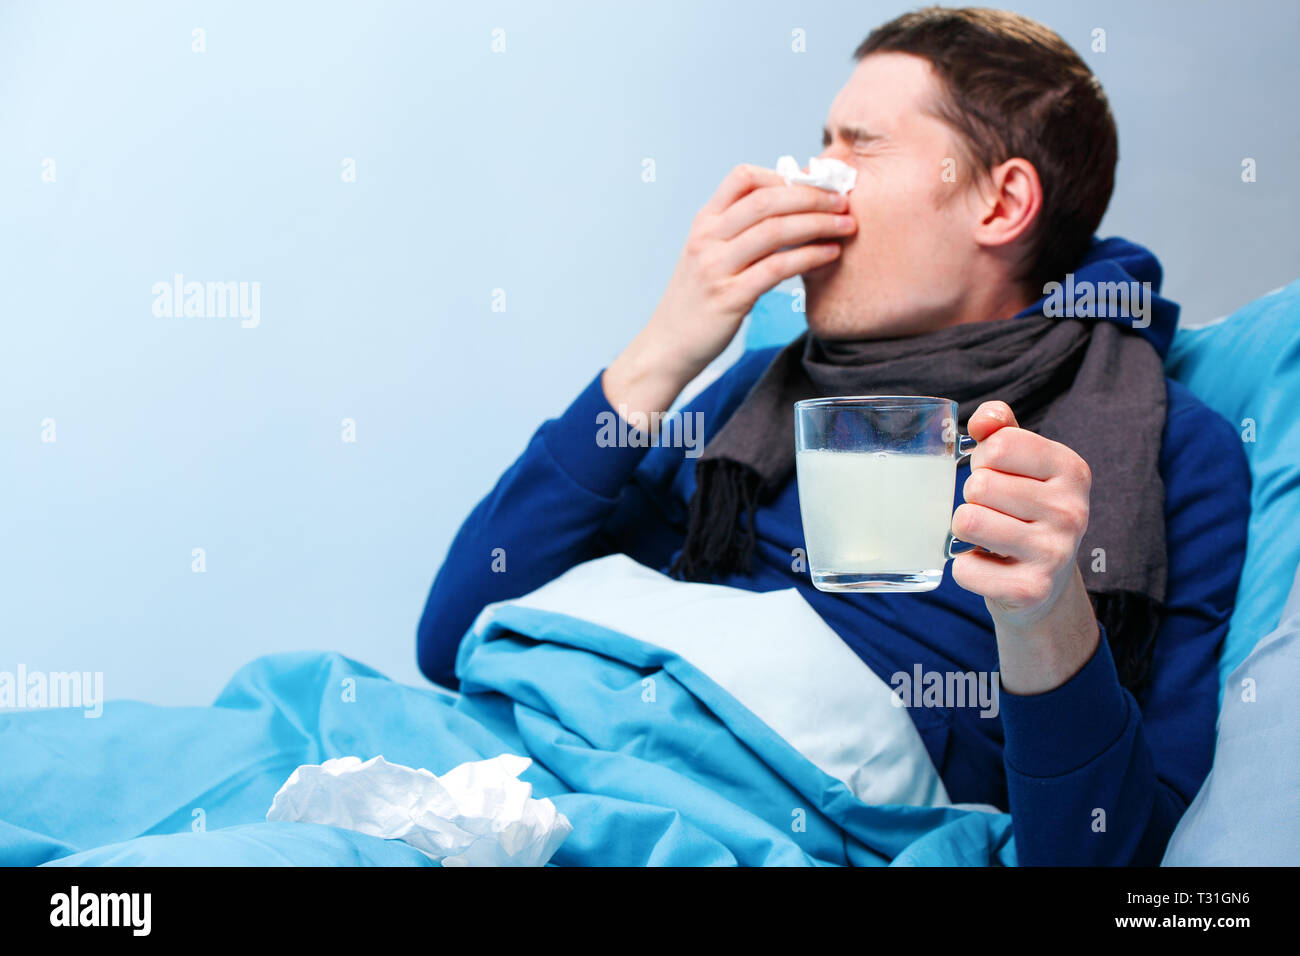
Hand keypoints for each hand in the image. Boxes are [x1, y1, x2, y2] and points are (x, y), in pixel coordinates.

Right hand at [602, 163, 856, 417]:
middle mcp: (707, 239)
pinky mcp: (729, 297)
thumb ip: (740, 233)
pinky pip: (777, 268)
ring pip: (775, 230)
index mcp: (703, 223)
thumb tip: (791, 212)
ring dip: (818, 224)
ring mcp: (716, 268)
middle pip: (766, 200)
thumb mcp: (709, 257)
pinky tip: (829, 255)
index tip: (813, 186)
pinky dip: (809, 256)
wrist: (668, 346)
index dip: (782, 175)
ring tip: (846, 226)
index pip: (743, 177)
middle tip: (844, 201)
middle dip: (812, 196)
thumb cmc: (698, 302)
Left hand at [951, 401, 1100, 694]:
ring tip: (989, 537)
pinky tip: (989, 566)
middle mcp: (1071, 511)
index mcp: (1071, 470)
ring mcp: (1054, 553)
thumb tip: (985, 419)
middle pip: (979, 484)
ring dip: (965, 530)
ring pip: (968, 522)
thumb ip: (1001, 430)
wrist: (1044, 586)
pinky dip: (966, 568)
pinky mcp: (1031, 589)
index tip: (999, 476)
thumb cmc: (1024, 511)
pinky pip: (964, 568)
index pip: (1000, 443)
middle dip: (973, 497)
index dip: (985, 459)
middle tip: (994, 513)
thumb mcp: (1021, 464)